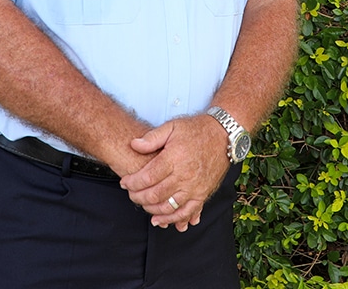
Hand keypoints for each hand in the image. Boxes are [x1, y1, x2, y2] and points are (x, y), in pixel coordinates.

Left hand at [118, 114, 229, 230]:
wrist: (223, 135)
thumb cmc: (196, 130)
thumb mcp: (172, 127)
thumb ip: (152, 138)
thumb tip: (134, 144)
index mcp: (174, 158)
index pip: (147, 177)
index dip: (132, 183)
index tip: (125, 183)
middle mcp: (184, 175)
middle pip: (155, 195)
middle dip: (138, 197)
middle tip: (131, 193)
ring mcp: (195, 187)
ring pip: (168, 207)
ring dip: (152, 210)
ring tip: (142, 205)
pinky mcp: (203, 194)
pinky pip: (186, 212)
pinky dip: (172, 220)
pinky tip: (160, 220)